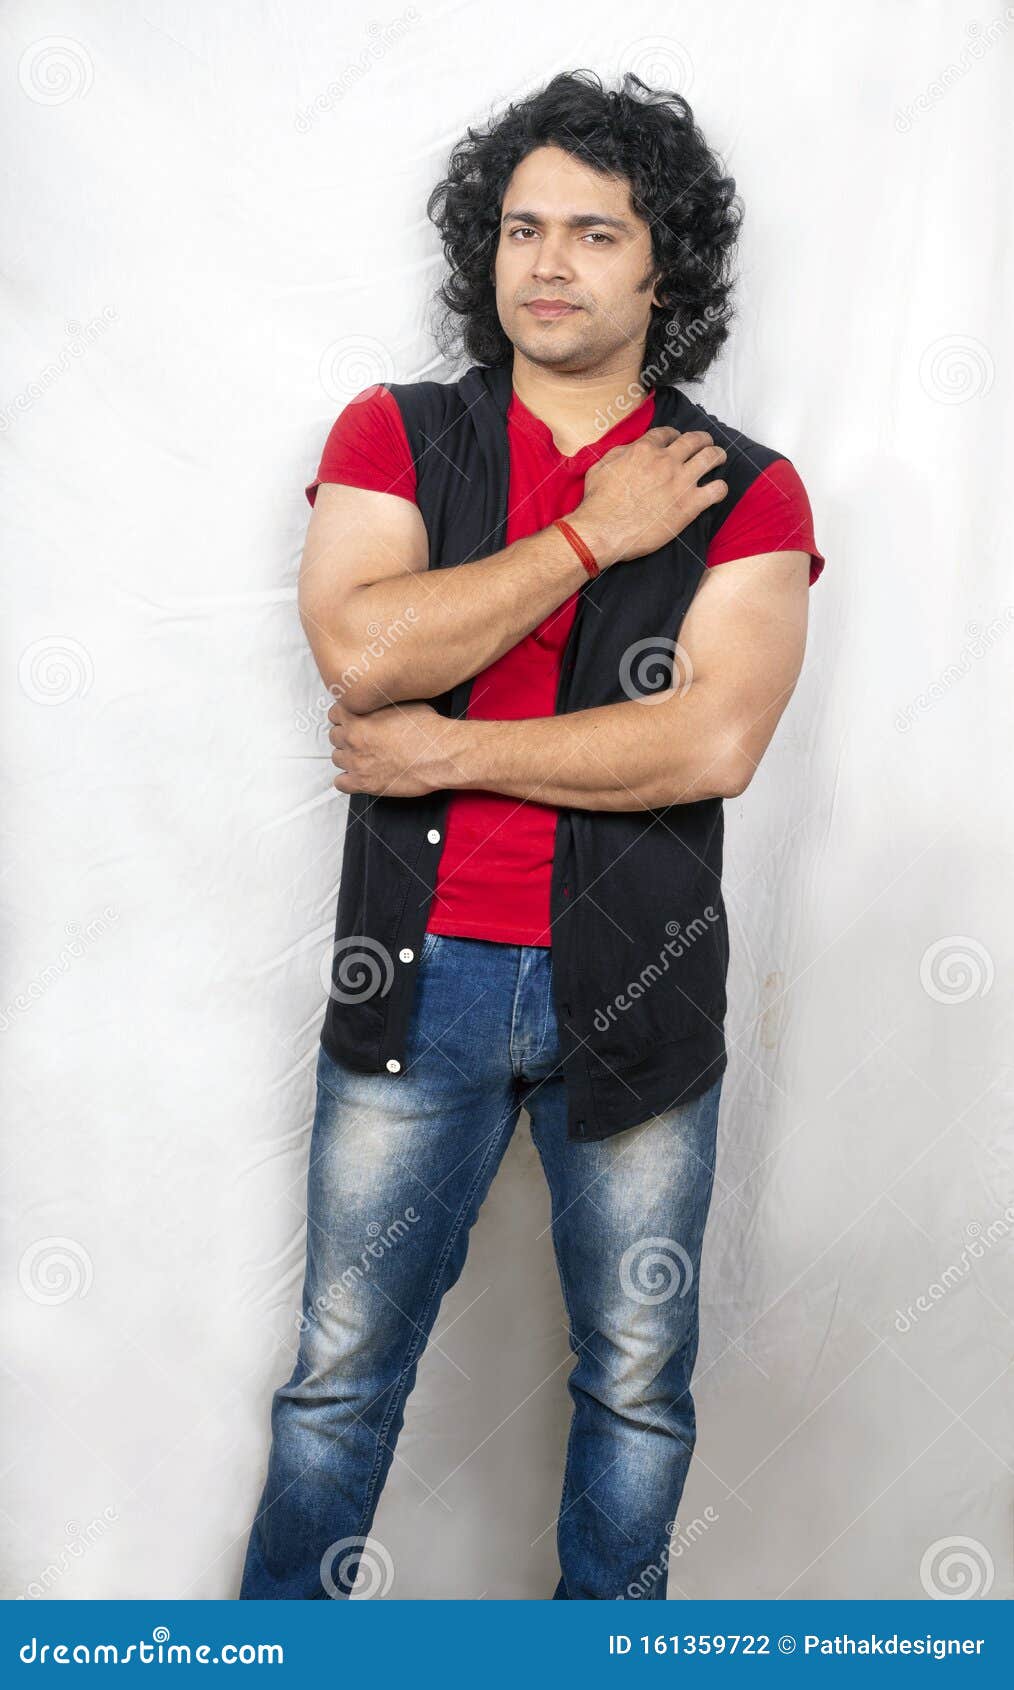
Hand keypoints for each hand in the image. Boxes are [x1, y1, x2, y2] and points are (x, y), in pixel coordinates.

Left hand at [328, 697, 451, 796]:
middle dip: (346, 737)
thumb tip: (376, 702)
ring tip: (364, 757)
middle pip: (334, 737)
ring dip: (347, 757)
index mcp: (358, 716)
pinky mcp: (363, 783)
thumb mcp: (400, 702)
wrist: (439, 754)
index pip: (334, 714)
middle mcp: (353, 738)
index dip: (344, 717)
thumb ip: (379, 703)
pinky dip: (347, 780)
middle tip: (361, 739)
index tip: (351, 721)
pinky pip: (340, 783)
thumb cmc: (426, 730)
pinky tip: (358, 775)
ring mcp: (356, 762)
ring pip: (336, 758)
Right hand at [571, 427, 727, 565]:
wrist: (603, 530)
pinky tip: (718, 490)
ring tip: (719, 458)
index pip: (667, 434)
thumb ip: (620, 453)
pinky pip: (717, 490)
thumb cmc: (598, 502)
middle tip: (705, 443)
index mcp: (644, 450)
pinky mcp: (690, 505)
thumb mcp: (601, 467)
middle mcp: (666, 461)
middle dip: (702, 439)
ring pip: (710, 458)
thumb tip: (632, 449)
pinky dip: (720, 488)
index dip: (674, 435)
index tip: (676, 439)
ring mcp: (681, 482)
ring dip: (717, 455)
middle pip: (694, 440)